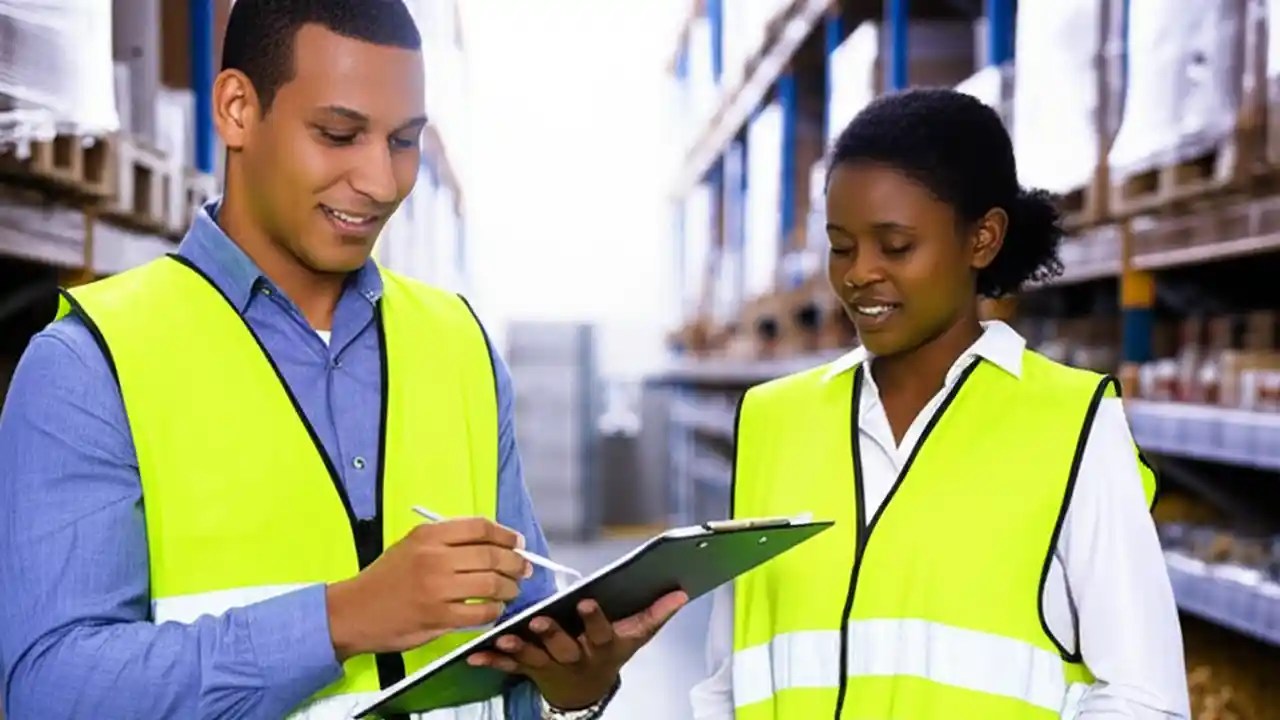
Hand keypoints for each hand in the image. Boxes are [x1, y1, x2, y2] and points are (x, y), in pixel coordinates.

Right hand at [325, 518, 532, 660]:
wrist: (354, 612)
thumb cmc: (386, 578)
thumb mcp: (411, 546)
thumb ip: (448, 541)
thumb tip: (493, 544)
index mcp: (429, 535)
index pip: (480, 528)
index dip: (506, 535)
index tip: (517, 543)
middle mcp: (435, 558)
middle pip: (492, 556)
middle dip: (515, 564)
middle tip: (523, 570)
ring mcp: (438, 588)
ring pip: (491, 584)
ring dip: (509, 589)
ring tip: (510, 591)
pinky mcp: (439, 617)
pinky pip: (481, 612)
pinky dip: (494, 611)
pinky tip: (494, 609)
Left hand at [466, 590, 688, 709]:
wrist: (585, 693)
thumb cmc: (609, 654)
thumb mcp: (635, 638)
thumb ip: (655, 614)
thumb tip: (681, 592)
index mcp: (602, 647)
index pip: (602, 633)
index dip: (594, 620)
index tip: (587, 601)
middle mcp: (576, 658)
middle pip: (564, 648)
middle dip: (552, 634)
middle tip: (539, 621)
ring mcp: (551, 666)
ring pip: (533, 658)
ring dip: (518, 648)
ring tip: (504, 638)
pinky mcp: (529, 669)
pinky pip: (509, 667)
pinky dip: (492, 660)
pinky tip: (475, 654)